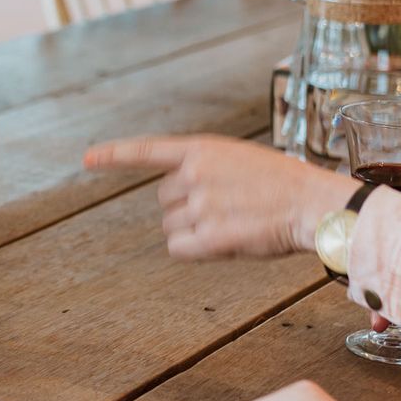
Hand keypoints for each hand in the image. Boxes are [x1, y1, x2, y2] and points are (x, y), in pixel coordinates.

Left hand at [85, 134, 354, 258]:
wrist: (312, 203)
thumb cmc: (282, 184)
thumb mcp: (239, 160)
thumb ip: (204, 169)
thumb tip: (175, 196)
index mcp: (201, 149)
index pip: (146, 150)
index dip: (114, 156)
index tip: (87, 159)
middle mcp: (193, 174)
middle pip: (164, 200)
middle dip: (187, 207)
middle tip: (226, 207)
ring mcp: (200, 205)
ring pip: (171, 227)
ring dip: (193, 231)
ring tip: (232, 222)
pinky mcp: (208, 237)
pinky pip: (179, 249)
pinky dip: (195, 251)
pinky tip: (224, 242)